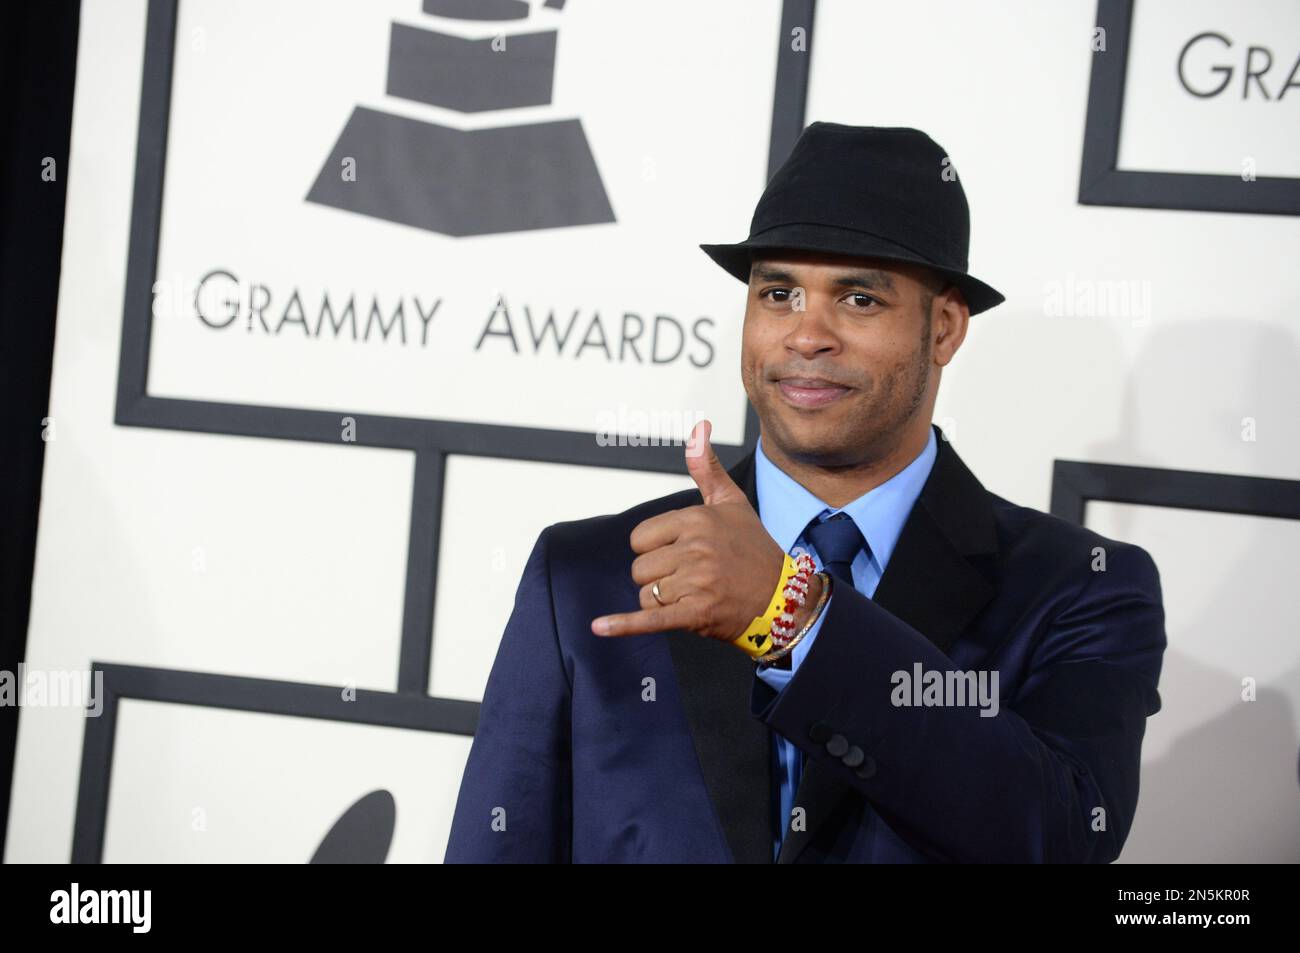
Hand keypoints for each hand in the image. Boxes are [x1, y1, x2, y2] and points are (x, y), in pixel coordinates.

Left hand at [592, 419, 785, 640]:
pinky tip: (599, 627)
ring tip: (694, 597)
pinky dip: (623, 625)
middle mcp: (695, 548)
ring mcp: (695, 582)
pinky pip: (650, 618)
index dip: (655, 550)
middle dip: (658, 578)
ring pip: (646, 594)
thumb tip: (699, 426)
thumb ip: (707, 468)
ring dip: (662, 602)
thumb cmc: (754, 550)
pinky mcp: (695, 613)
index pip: (640, 538)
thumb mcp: (732, 503)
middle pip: (640, 568)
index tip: (682, 554)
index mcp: (696, 520)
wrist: (783, 600)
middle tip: (692, 580)